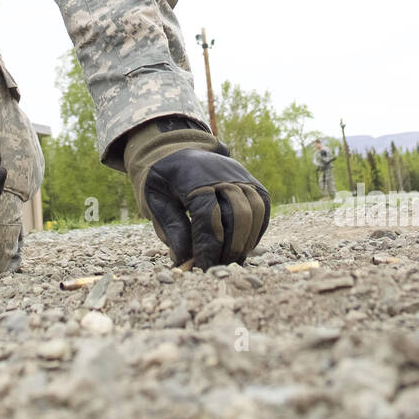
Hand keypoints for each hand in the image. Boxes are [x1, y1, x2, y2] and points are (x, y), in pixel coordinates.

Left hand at [124, 120, 270, 268]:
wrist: (177, 149)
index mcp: (193, 178)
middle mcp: (221, 173)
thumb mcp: (156, 201)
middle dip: (229, 248)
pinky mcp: (250, 179)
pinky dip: (257, 228)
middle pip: (236, 216)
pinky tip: (244, 245)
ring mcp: (239, 174)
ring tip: (231, 260)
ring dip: (245, 240)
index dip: (208, 248)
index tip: (203, 268)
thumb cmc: (164, 180)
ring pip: (254, 211)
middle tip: (218, 267)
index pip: (208, 218)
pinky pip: (262, 205)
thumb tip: (184, 261)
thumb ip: (172, 230)